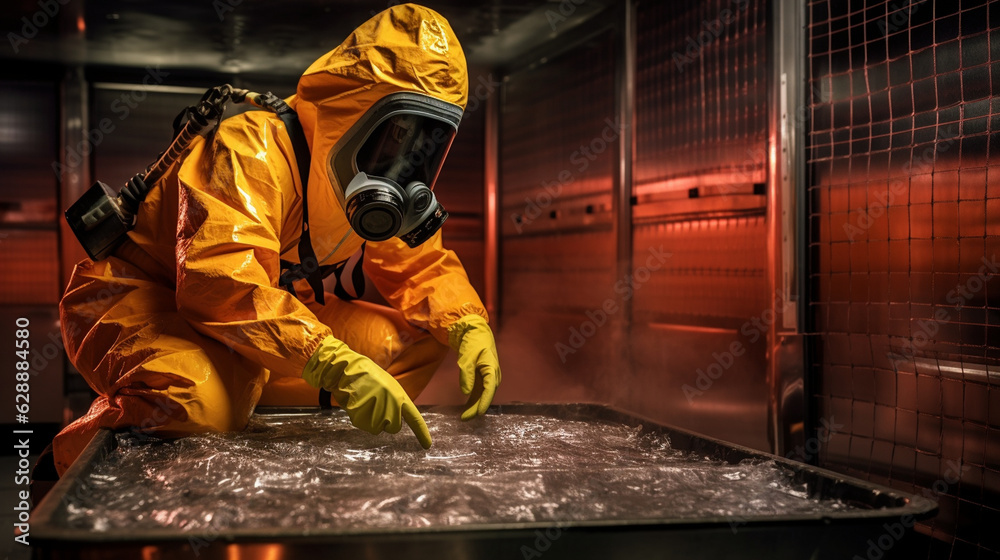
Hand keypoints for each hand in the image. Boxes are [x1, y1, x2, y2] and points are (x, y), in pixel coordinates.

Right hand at [303, 336, 430, 447]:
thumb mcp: (388, 386)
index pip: (415, 419)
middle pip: (393, 428)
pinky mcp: (365, 418)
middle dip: (385, 421)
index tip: (427, 445)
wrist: (348, 371)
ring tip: (365, 401)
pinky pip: (364, 425)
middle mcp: (393, 407)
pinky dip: (360, 418)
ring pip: (377, 429)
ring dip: (370, 419)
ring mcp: (378, 413)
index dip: (422, 433)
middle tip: (375, 404)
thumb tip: (395, 419)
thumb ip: (395, 402)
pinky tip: (357, 404)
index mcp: (401, 398)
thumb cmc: (368, 377)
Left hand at [448, 314, 500, 419]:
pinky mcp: (482, 377)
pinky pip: (479, 391)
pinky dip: (473, 400)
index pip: (489, 389)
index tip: (479, 413)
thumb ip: (466, 374)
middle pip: (486, 395)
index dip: (484, 402)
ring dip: (474, 406)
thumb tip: (466, 392)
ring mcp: (488, 376)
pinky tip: (466, 408)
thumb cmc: (472, 342)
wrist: (475, 331)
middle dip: (477, 408)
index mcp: (492, 368)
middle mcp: (493, 375)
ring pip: (482, 395)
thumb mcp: (467, 357)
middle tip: (465, 418)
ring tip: (464, 417)